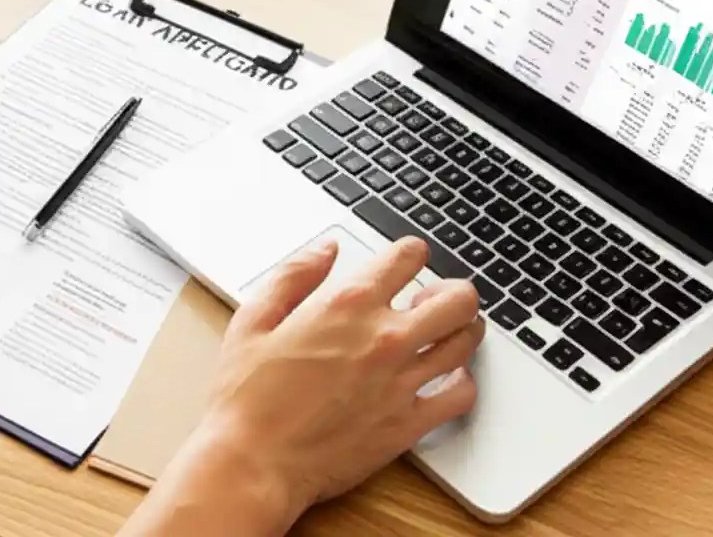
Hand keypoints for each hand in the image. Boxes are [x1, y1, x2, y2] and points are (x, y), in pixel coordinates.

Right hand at [121, 237, 483, 536]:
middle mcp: (384, 338)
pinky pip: (461, 396)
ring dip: (462, 331)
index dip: (411, 253)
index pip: (409, 257)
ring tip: (447, 334)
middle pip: (458, 299)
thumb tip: (326, 249)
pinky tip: (446, 381)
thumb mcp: (254, 320)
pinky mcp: (408, 423)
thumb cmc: (246, 397)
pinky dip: (462, 384)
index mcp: (347, 306)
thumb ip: (293, 275)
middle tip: (438, 299)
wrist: (253, 462)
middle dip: (453, 291)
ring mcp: (402, 382)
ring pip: (466, 343)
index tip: (408, 261)